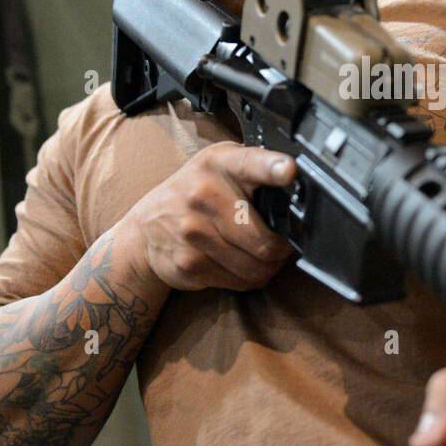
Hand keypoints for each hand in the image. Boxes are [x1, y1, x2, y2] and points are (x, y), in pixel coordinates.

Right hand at [123, 142, 295, 291]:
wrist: (145, 228)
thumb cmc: (195, 191)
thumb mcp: (221, 165)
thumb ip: (256, 167)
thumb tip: (300, 185)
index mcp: (219, 163)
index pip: (250, 163)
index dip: (272, 167)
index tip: (288, 170)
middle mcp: (203, 194)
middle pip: (266, 239)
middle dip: (281, 249)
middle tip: (280, 244)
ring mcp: (193, 231)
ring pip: (256, 267)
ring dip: (268, 267)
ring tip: (260, 255)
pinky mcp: (189, 263)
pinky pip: (240, 282)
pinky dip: (248, 279)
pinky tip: (238, 265)